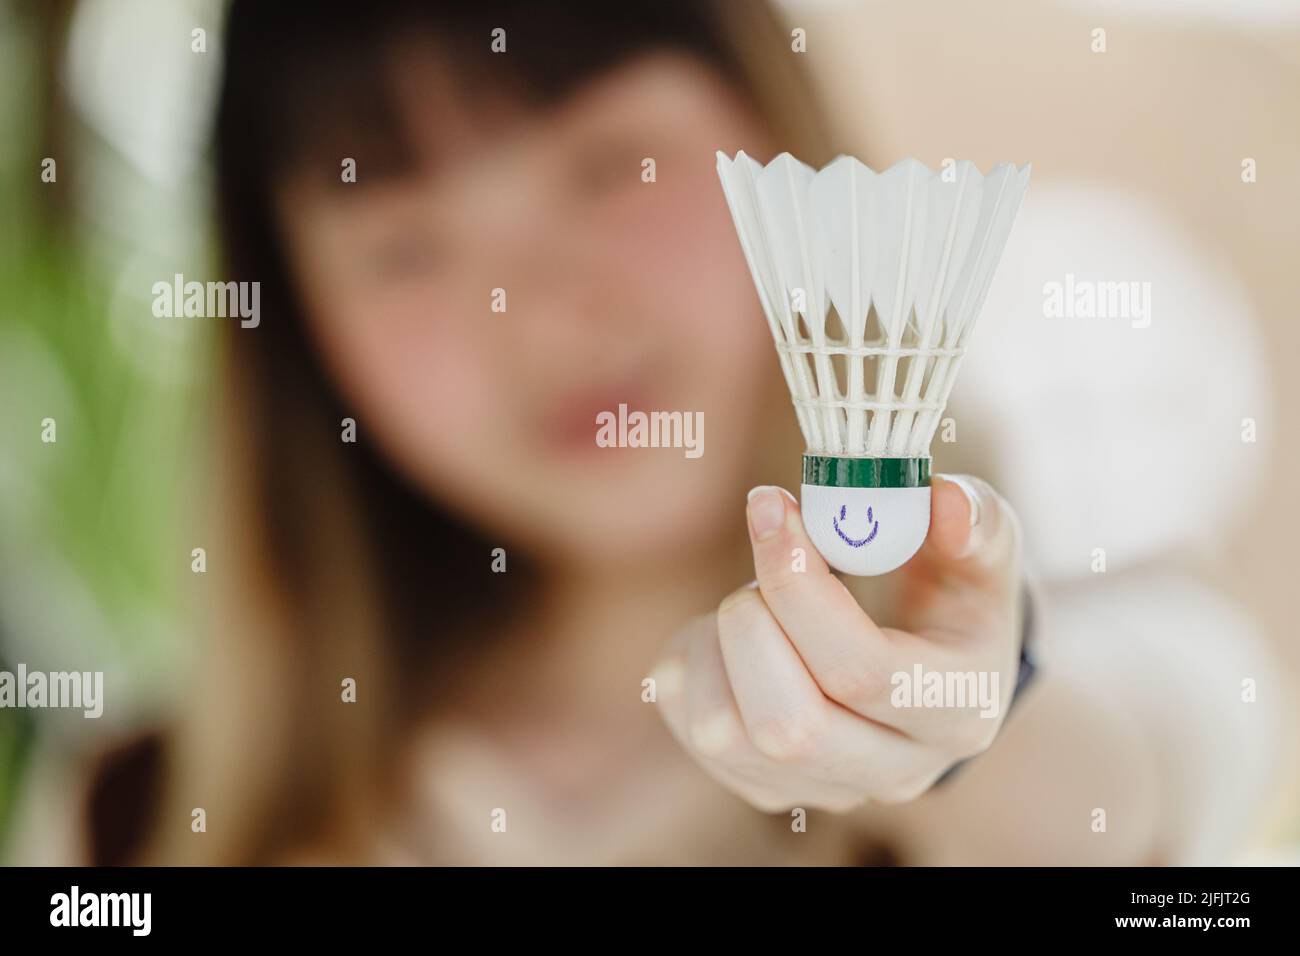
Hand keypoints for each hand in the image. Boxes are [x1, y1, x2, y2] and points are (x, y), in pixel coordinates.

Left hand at [651, 475, 1022, 811]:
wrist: (932, 664)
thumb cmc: (954, 592)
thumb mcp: (982, 552)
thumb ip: (976, 522)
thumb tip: (945, 501)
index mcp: (957, 711)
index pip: (861, 671)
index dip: (798, 587)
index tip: (771, 506)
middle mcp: (894, 771)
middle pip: (787, 729)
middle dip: (750, 625)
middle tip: (759, 567)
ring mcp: (824, 789)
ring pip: (722, 733)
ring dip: (714, 644)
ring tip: (751, 601)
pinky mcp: (763, 787)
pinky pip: (690, 727)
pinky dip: (691, 663)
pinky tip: (734, 635)